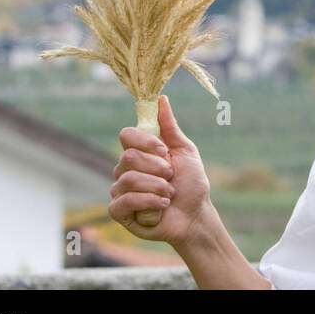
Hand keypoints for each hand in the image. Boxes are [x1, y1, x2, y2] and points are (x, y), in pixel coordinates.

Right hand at [109, 94, 211, 247]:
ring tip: (169, 193)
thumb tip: (161, 99)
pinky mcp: (118, 212)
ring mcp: (119, 190)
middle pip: (128, 157)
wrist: (195, 214)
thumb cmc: (191, 183)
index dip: (146, 142)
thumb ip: (170, 127)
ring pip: (128, 179)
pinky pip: (123, 202)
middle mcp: (124, 169)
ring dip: (158, 187)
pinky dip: (148, 202)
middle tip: (171, 177)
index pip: (126, 135)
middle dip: (158, 168)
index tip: (165, 151)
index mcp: (139, 152)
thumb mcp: (185, 151)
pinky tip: (162, 206)